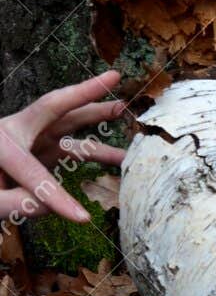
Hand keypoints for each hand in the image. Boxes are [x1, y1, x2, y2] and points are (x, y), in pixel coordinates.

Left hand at [0, 69, 127, 223]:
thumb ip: (13, 203)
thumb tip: (47, 205)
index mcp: (0, 143)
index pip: (33, 171)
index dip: (57, 196)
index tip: (82, 218)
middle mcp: (17, 133)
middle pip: (54, 109)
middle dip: (85, 94)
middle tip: (113, 77)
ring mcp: (31, 140)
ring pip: (69, 125)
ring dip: (98, 118)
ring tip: (124, 111)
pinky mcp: (41, 151)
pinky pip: (72, 147)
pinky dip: (94, 149)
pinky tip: (116, 156)